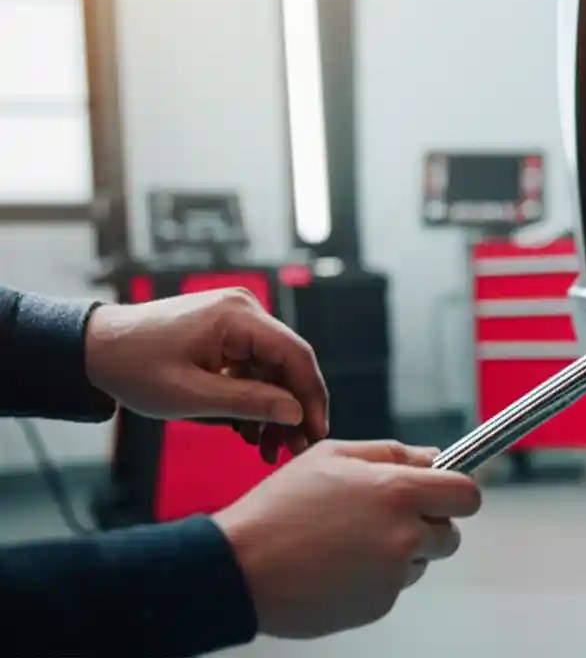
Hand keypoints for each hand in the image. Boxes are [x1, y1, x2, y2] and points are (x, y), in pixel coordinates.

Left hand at [84, 288, 328, 461]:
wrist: (94, 348)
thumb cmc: (134, 368)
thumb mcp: (192, 396)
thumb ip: (249, 403)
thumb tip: (296, 414)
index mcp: (238, 316)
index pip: (296, 355)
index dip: (311, 397)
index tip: (315, 434)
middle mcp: (245, 309)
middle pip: (288, 364)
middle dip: (292, 410)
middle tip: (292, 450)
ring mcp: (237, 319)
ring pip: (273, 370)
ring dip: (273, 410)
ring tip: (267, 449)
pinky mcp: (228, 332)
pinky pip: (255, 367)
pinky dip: (255, 398)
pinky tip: (248, 431)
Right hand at [212, 440, 481, 637]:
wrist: (239, 568)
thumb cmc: (281, 506)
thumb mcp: (332, 456)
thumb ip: (392, 453)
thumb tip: (434, 457)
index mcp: (399, 492)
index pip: (467, 494)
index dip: (457, 492)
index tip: (442, 493)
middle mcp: (405, 535)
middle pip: (450, 534)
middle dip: (429, 525)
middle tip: (387, 517)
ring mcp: (393, 575)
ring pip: (421, 561)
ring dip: (400, 552)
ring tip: (348, 541)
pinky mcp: (378, 606)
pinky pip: (393, 586)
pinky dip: (375, 577)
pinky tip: (337, 566)